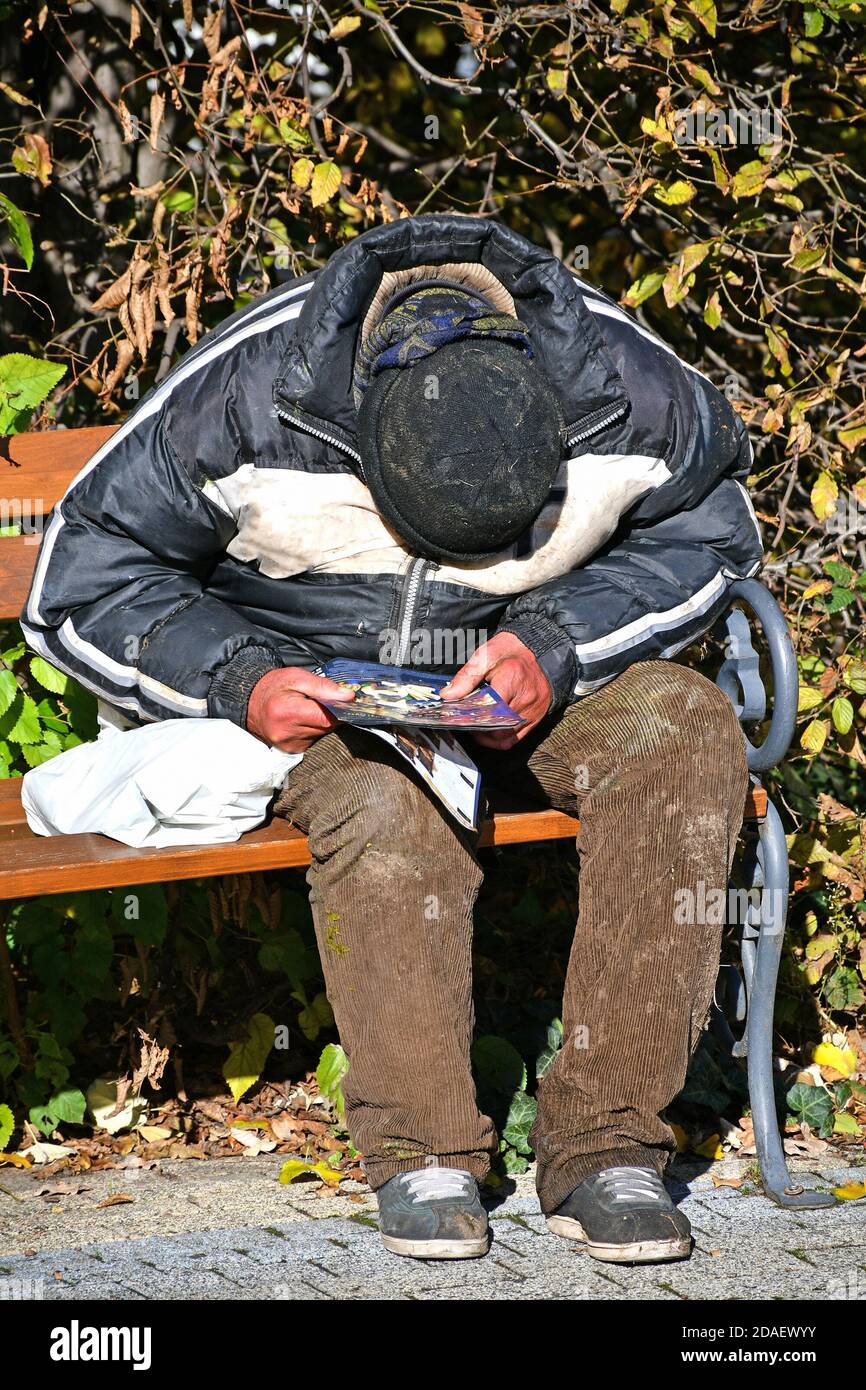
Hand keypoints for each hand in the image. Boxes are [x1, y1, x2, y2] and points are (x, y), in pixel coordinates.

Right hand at [246, 667, 353, 751]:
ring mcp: (289, 744)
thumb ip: (322, 686)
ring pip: (321, 734)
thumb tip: (348, 696)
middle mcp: (287, 733)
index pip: (327, 718)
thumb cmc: (273, 686)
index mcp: (289, 713)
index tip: (342, 701)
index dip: (339, 709)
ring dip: (321, 723)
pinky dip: (313, 730)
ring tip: (308, 710)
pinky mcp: (291, 750)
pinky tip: (303, 720)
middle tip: (321, 702)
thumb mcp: (296, 677)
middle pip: (326, 727)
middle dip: (329, 714)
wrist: (249, 701)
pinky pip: (313, 740)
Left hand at [441, 632, 551, 748]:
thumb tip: (448, 695)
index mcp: (511, 678)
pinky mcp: (536, 718)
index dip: (468, 715)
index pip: (486, 707)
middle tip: (463, 721)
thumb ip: (467, 676)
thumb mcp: (486, 655)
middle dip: (476, 727)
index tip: (455, 716)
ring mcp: (532, 710)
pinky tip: (488, 732)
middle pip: (494, 725)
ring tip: (474, 726)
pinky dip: (499, 739)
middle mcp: (525, 698)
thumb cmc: (512, 651)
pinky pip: (515, 739)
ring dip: (486, 736)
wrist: (540, 651)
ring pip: (504, 736)